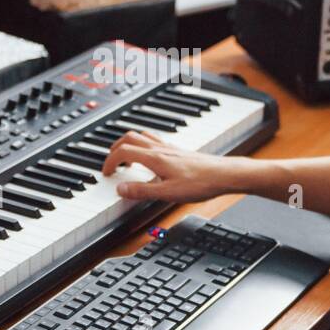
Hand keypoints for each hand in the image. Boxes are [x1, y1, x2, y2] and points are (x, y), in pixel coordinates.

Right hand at [102, 129, 248, 202]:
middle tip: (111, 163)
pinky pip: (154, 140)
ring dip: (128, 144)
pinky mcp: (177, 151)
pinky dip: (143, 145)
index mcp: (154, 157)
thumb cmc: (200, 183)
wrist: (223, 175)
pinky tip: (149, 158)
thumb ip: (142, 191)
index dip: (110, 161)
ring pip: (142, 136)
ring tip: (125, 158)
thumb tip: (121, 189)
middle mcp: (160, 149)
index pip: (123, 151)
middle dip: (115, 148)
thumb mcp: (167, 193)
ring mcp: (169, 148)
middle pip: (129, 138)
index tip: (105, 172)